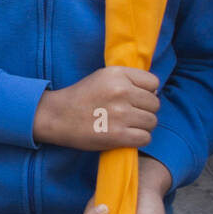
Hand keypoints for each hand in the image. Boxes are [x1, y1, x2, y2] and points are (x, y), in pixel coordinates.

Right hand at [33, 66, 158, 150]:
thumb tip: (156, 93)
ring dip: (142, 126)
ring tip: (125, 125)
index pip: (153, 83)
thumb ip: (128, 79)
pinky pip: (145, 138)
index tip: (132, 98)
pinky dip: (138, 139)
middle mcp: (121, 92)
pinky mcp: (118, 135)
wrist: (56, 116)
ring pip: (152, 122)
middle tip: (127, 114)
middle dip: (144, 110)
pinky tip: (125, 136)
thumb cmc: (81, 97)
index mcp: (117, 74)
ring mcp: (120, 114)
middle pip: (155, 104)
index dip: (146, 92)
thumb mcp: (102, 77)